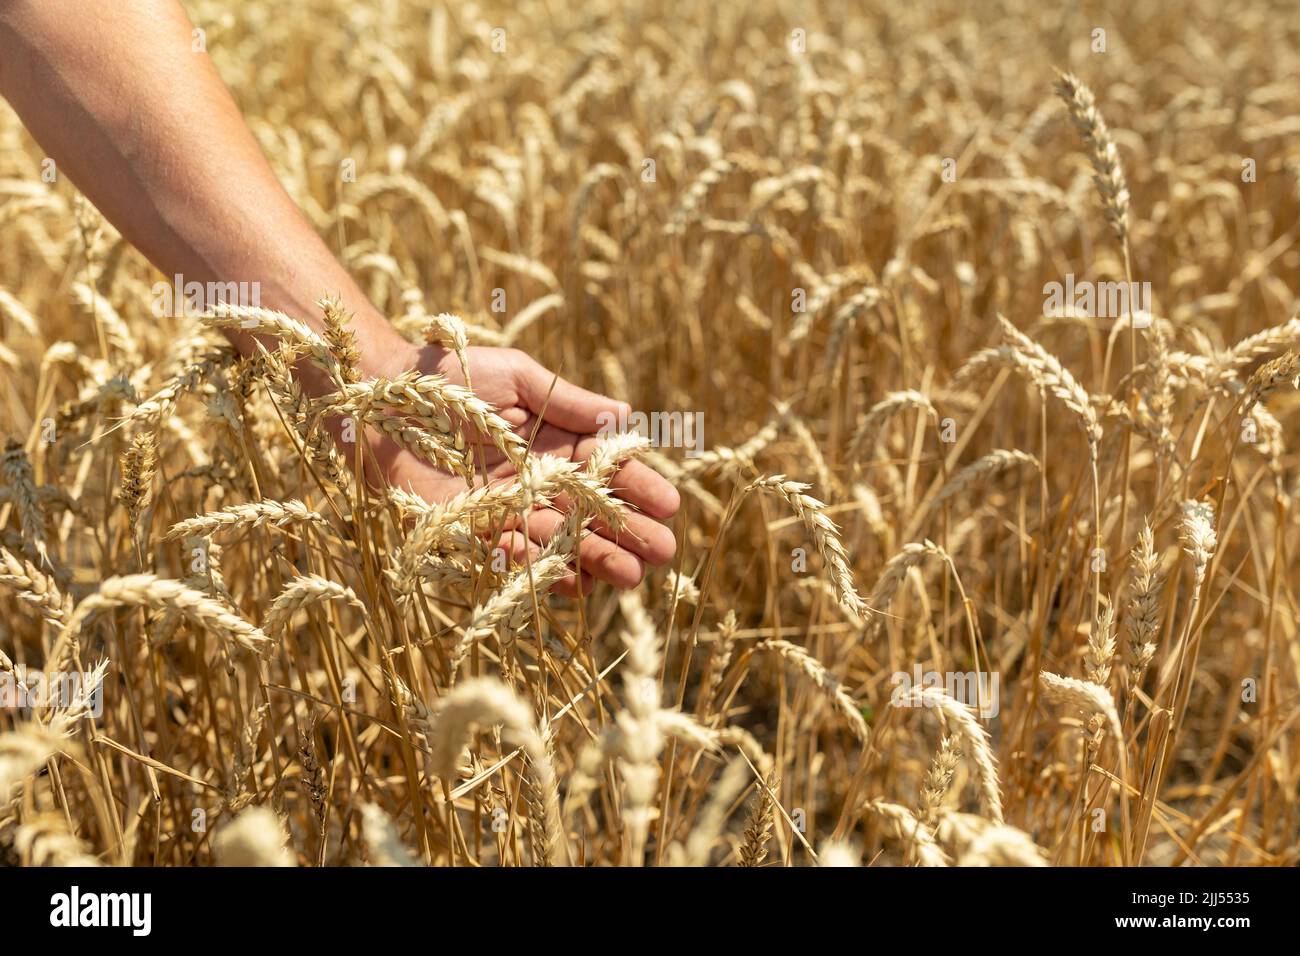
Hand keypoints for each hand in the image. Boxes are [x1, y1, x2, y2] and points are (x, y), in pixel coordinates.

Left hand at [366, 339, 679, 595]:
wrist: (376, 394)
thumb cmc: (446, 375)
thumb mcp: (516, 375)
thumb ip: (567, 400)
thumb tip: (623, 415)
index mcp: (553, 444)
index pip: (607, 471)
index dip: (639, 487)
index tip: (670, 504)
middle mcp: (536, 481)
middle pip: (591, 514)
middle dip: (629, 534)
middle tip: (663, 551)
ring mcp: (506, 509)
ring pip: (561, 542)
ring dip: (596, 559)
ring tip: (630, 574)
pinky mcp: (470, 530)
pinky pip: (512, 558)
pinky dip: (542, 570)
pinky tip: (576, 580)